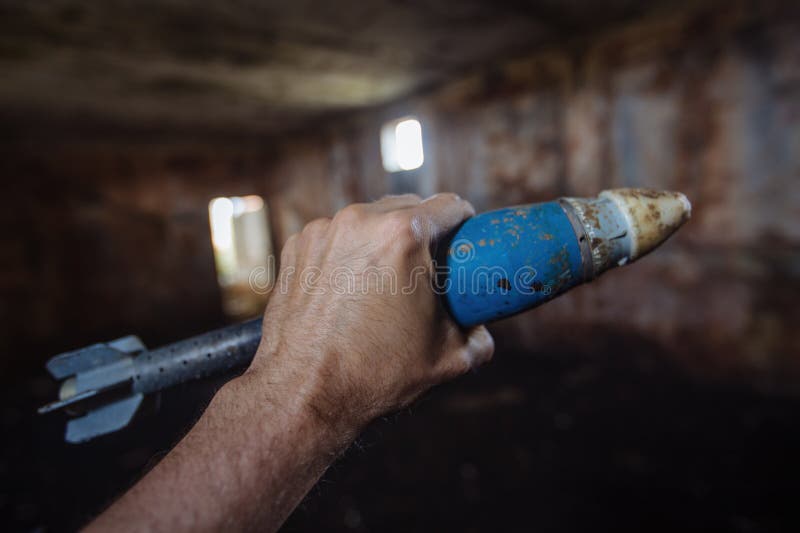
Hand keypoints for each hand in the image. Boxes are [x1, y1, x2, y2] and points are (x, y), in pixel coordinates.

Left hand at [246, 193, 493, 434]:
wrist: (302, 393)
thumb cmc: (373, 374)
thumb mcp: (447, 358)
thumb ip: (479, 338)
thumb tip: (482, 330)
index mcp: (402, 235)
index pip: (450, 206)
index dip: (465, 222)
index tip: (464, 238)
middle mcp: (360, 221)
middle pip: (407, 207)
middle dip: (423, 230)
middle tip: (429, 265)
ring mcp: (323, 231)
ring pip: (367, 221)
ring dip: (382, 240)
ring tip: (386, 281)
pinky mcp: (297, 246)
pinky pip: (334, 237)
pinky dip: (346, 254)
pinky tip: (349, 288)